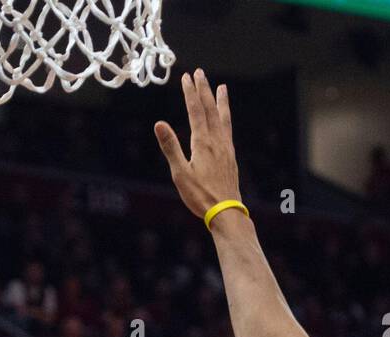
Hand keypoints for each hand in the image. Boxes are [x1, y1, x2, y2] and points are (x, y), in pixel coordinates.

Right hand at [154, 69, 240, 220]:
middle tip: (199, 73)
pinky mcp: (230, 156)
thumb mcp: (180, 173)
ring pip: (223, 118)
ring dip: (220, 101)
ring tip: (222, 87)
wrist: (225, 210)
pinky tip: (225, 119)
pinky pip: (228, 130)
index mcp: (202, 143)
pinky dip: (226, 118)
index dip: (190, 93)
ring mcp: (226, 148)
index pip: (195, 111)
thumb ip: (170, 146)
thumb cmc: (200, 196)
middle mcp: (216, 141)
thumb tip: (158, 123)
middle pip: (210, 109)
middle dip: (204, 90)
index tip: (186, 77)